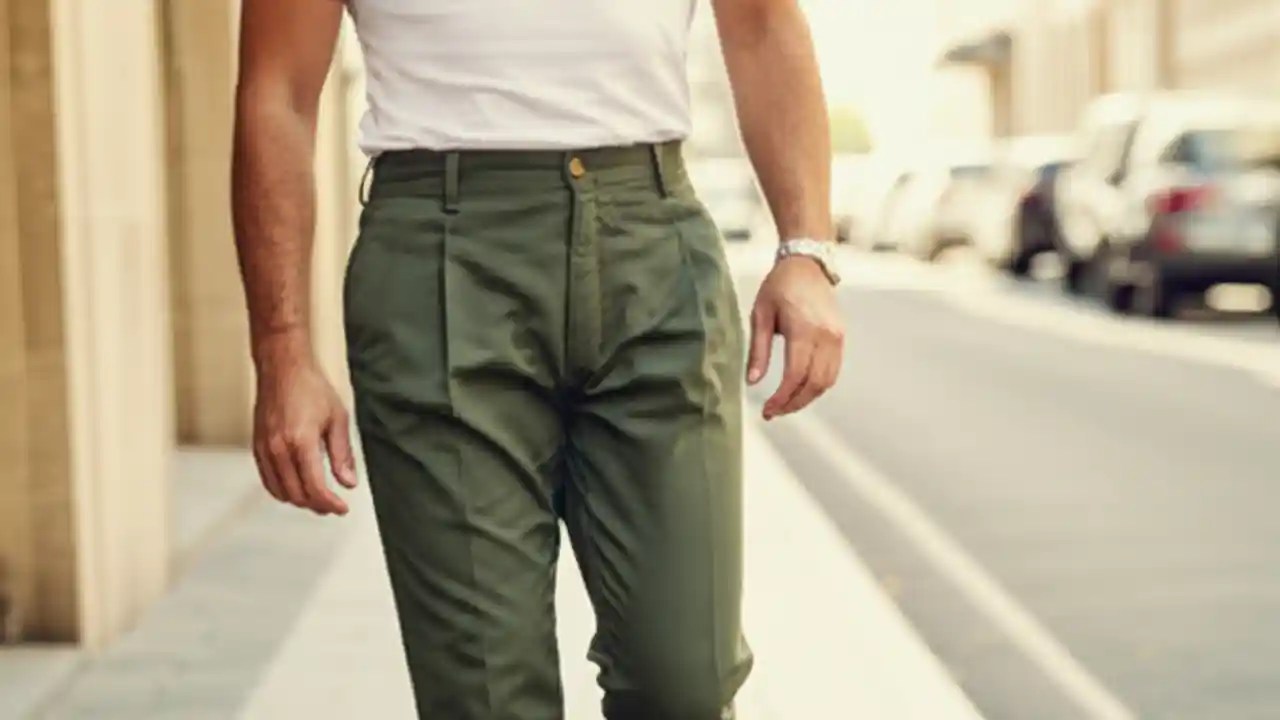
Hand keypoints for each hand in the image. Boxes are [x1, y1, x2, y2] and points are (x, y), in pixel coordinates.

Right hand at [253, 346, 357, 515]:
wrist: (283, 368)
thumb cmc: (311, 388)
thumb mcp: (337, 419)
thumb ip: (342, 454)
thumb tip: (348, 482)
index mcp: (301, 442)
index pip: (315, 488)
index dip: (330, 504)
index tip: (342, 508)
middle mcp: (279, 449)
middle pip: (297, 495)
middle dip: (317, 505)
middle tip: (333, 505)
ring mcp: (264, 449)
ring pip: (280, 491)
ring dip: (300, 500)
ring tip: (318, 499)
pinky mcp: (256, 446)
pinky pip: (267, 480)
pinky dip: (282, 491)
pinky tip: (296, 489)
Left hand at [747, 256, 844, 419]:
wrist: (807, 264)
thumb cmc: (778, 287)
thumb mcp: (760, 315)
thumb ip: (758, 351)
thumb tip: (753, 383)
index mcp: (804, 330)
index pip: (795, 376)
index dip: (781, 398)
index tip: (766, 411)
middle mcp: (826, 336)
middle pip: (814, 384)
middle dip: (794, 404)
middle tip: (774, 413)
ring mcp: (837, 337)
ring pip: (827, 381)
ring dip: (807, 398)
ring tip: (785, 405)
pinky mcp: (841, 337)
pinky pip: (833, 371)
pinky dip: (818, 386)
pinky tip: (800, 390)